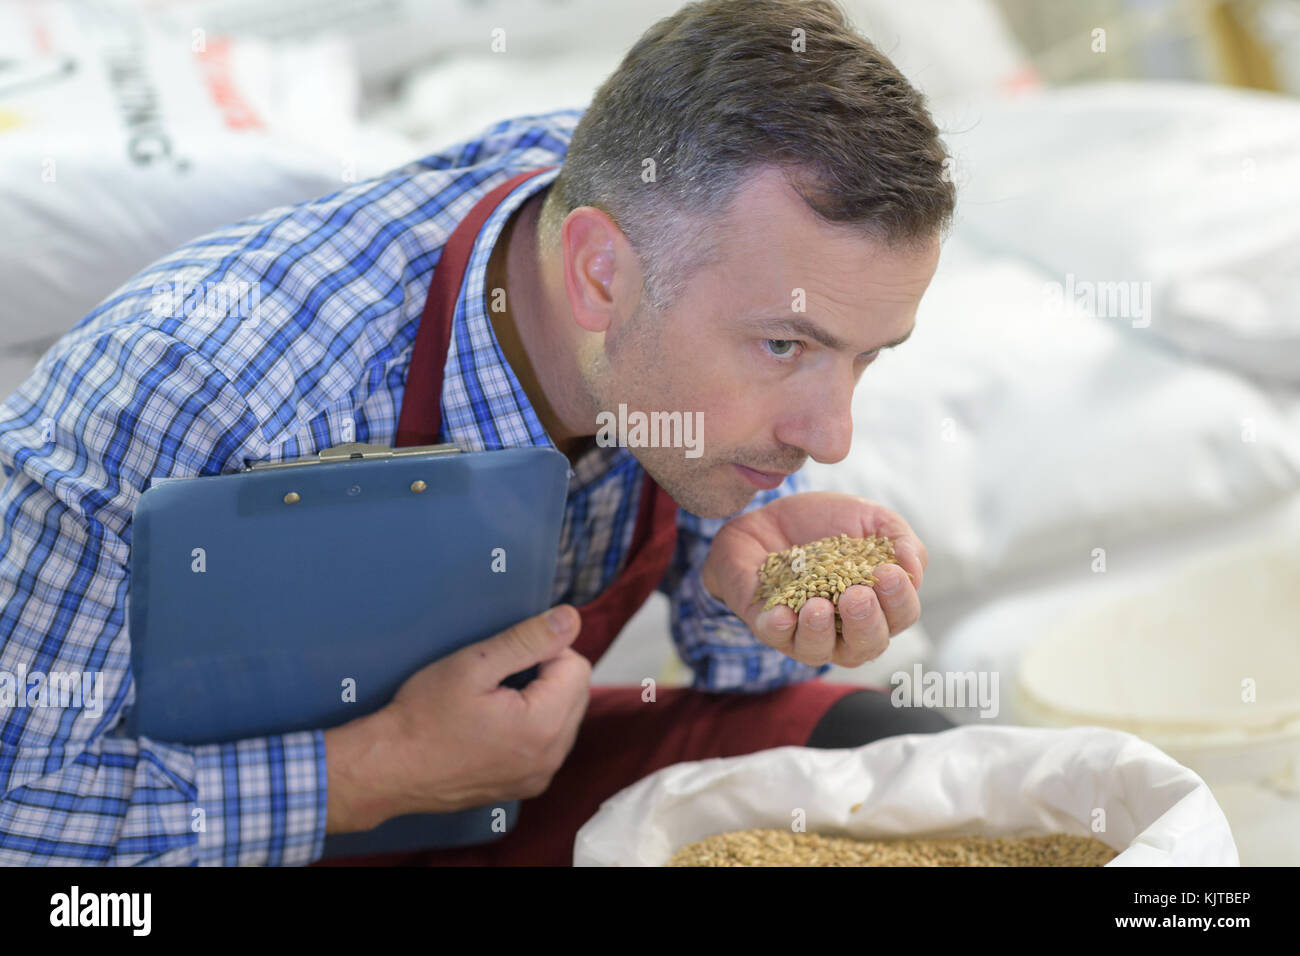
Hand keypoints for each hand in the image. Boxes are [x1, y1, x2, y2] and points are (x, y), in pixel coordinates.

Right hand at [324, 605, 590, 832]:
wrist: (389, 768)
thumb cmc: (423, 717)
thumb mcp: (473, 664)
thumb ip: (528, 639)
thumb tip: (570, 619)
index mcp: (544, 726)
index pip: (577, 667)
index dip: (545, 650)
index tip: (507, 656)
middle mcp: (550, 758)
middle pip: (575, 694)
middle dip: (546, 676)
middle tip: (497, 676)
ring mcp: (537, 777)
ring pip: (564, 719)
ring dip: (539, 700)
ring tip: (493, 700)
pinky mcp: (524, 786)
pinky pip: (546, 744)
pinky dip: (530, 727)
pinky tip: (493, 723)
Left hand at [700, 491, 926, 668]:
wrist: (769, 511)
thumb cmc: (826, 522)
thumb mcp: (871, 519)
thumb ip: (902, 540)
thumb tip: (913, 568)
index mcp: (878, 604)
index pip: (901, 616)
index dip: (900, 600)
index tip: (889, 572)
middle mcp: (845, 627)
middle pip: (867, 645)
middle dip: (865, 623)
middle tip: (857, 596)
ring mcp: (805, 632)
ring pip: (819, 652)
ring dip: (821, 631)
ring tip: (818, 605)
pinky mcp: (768, 626)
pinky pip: (775, 638)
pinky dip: (780, 628)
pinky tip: (782, 613)